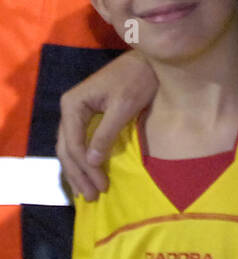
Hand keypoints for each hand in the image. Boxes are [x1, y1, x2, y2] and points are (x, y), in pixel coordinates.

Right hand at [57, 51, 157, 198]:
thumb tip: (91, 161)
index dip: (86, 168)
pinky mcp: (88, 116)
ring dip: (78, 171)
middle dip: (78, 175)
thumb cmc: (137, 80)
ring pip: (70, 148)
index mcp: (73, 104)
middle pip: (67, 149)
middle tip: (91, 197)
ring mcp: (76, 113)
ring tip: (87, 193)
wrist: (149, 62)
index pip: (73, 143)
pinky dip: (83, 161)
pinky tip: (88, 175)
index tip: (101, 186)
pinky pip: (80, 142)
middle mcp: (69, 108)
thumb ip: (105, 133)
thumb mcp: (122, 107)